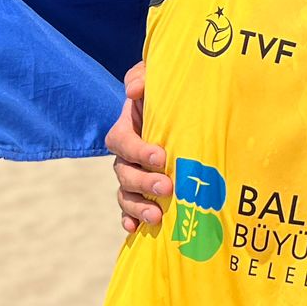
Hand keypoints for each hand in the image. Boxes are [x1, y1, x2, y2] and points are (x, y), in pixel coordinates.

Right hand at [107, 61, 169, 233]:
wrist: (185, 109)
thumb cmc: (168, 91)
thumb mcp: (156, 76)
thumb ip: (143, 77)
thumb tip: (133, 91)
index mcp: (128, 127)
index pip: (121, 141)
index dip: (137, 151)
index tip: (160, 157)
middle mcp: (126, 154)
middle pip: (124, 172)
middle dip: (143, 183)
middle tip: (167, 188)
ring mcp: (133, 175)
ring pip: (125, 194)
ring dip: (138, 207)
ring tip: (157, 217)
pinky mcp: (143, 192)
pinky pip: (129, 209)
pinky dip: (130, 219)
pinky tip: (136, 229)